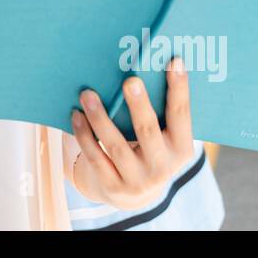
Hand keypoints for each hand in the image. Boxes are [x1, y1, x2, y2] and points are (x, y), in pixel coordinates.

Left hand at [69, 56, 194, 209]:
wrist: (135, 196)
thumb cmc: (148, 150)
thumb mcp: (163, 138)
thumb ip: (158, 112)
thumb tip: (139, 66)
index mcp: (180, 149)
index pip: (181, 115)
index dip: (179, 89)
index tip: (175, 61)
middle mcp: (162, 167)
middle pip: (148, 131)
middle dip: (139, 105)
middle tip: (130, 79)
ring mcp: (137, 180)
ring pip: (116, 145)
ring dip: (100, 117)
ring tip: (87, 94)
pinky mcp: (112, 186)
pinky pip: (95, 157)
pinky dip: (84, 135)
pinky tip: (76, 115)